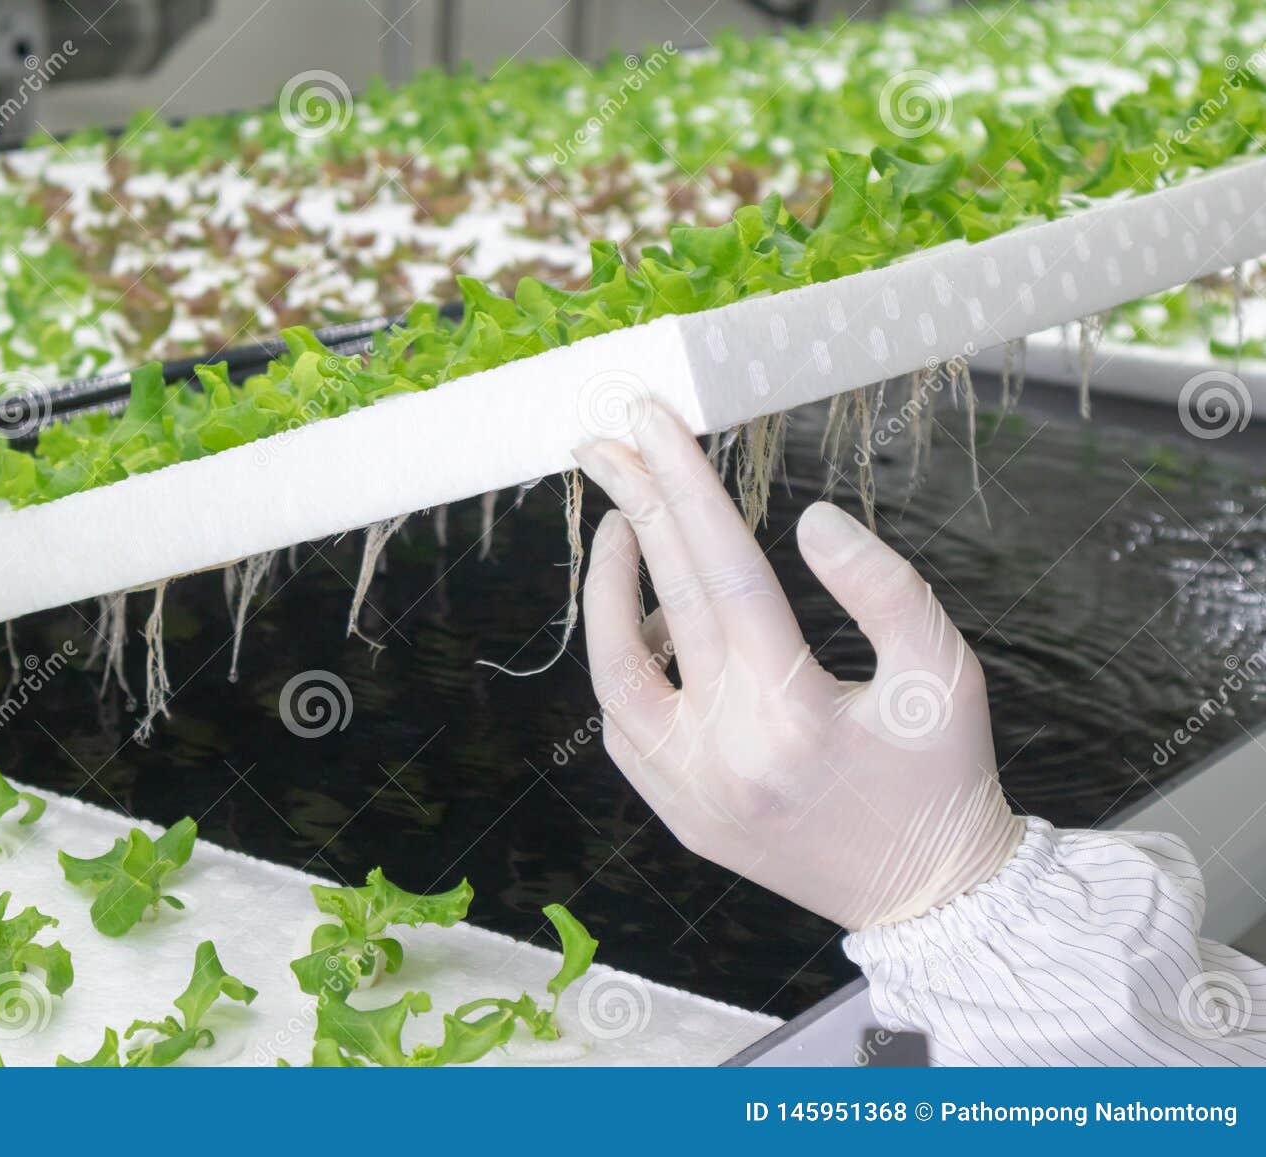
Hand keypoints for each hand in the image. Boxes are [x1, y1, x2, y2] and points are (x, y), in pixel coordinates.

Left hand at [572, 406, 1022, 929]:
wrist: (929, 897)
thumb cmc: (942, 776)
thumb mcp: (946, 672)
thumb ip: (885, 587)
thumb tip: (808, 520)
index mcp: (793, 711)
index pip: (723, 569)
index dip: (685, 485)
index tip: (652, 421)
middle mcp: (725, 752)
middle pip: (664, 600)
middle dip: (634, 506)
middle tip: (604, 441)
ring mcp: (689, 791)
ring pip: (615, 670)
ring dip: (609, 589)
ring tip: (621, 523)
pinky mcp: (676, 815)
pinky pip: (624, 726)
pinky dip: (623, 662)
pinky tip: (646, 619)